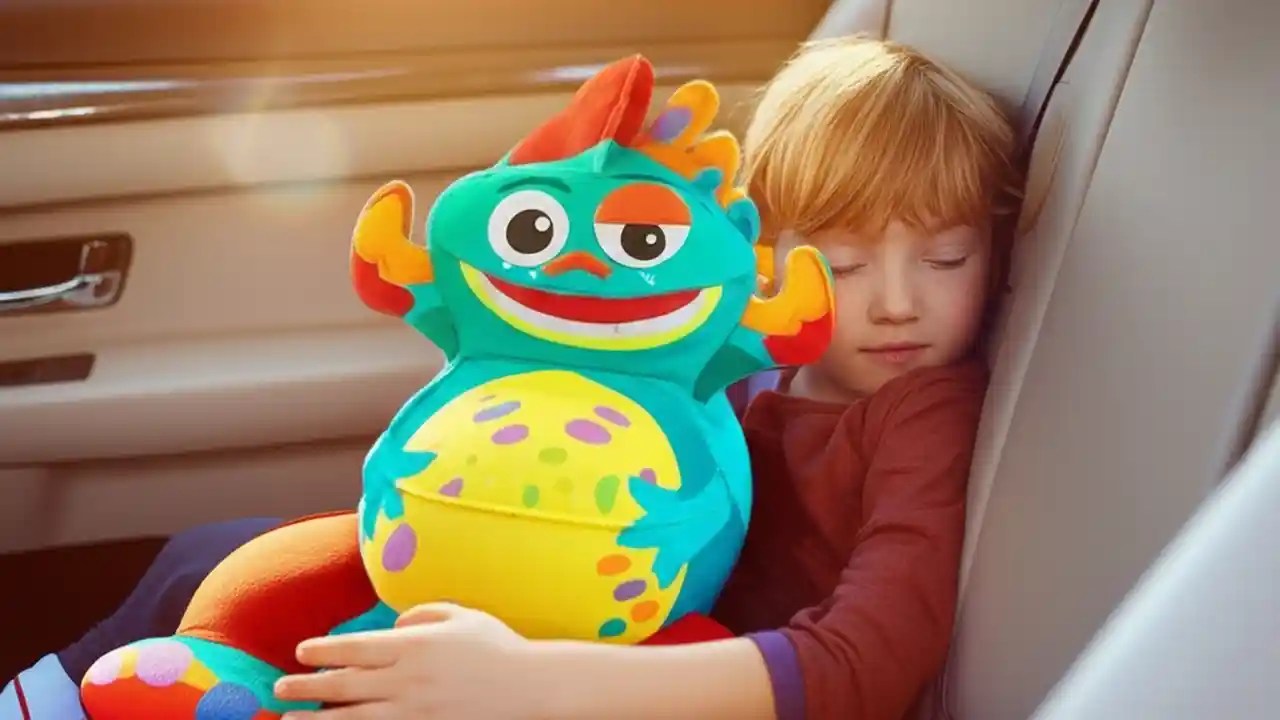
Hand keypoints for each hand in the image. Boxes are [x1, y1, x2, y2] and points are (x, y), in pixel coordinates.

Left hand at [276, 603, 545, 719]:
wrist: (532, 688)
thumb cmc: (497, 647)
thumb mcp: (460, 616)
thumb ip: (421, 613)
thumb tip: (393, 624)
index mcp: (414, 645)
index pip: (354, 648)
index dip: (322, 651)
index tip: (300, 653)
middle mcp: (407, 679)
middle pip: (343, 685)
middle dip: (306, 687)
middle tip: (280, 688)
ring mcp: (414, 712)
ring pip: (352, 718)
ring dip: (317, 719)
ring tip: (291, 719)